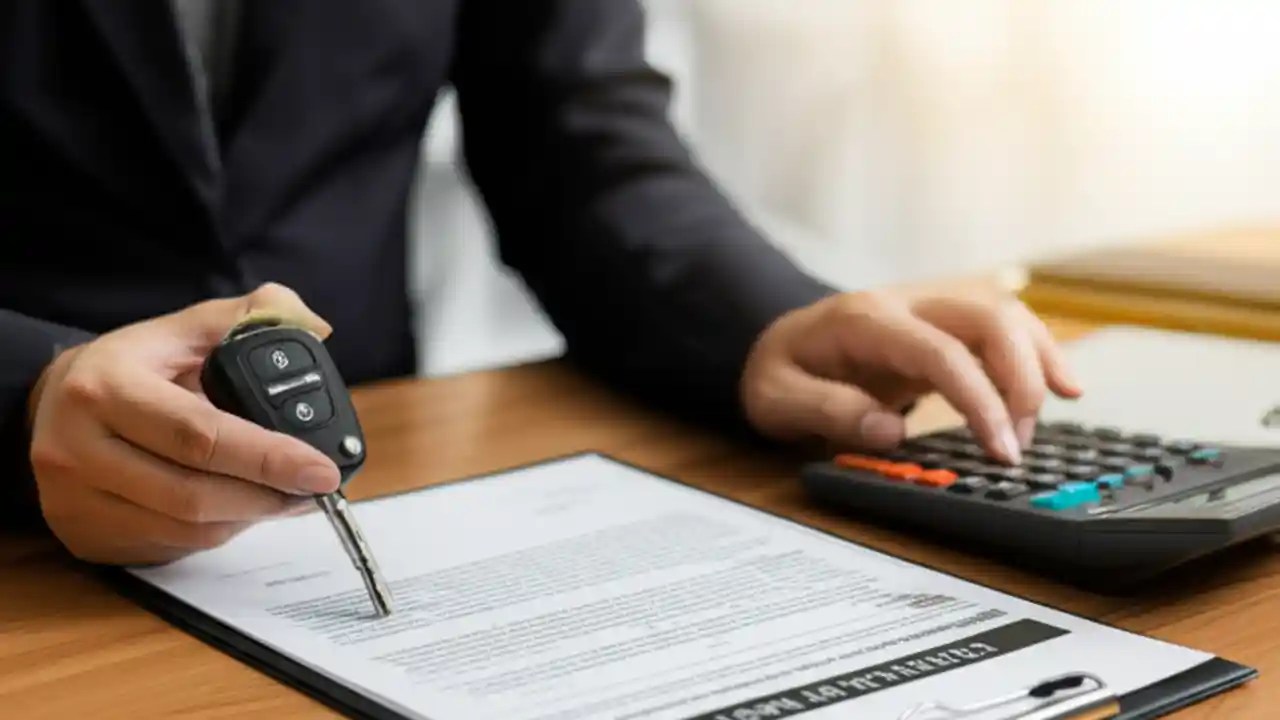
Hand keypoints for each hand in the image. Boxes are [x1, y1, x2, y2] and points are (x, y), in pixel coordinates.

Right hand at [27, 283, 340, 564]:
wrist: (50, 403)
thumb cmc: (132, 366)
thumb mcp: (186, 328)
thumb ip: (253, 317)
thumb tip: (315, 326)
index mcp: (105, 389)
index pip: (199, 435)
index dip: (268, 457)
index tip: (321, 469)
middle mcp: (78, 449)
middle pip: (193, 494)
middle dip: (268, 496)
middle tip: (315, 490)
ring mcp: (74, 501)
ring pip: (186, 530)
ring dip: (249, 518)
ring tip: (288, 498)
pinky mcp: (85, 536)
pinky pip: (170, 547)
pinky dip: (218, 533)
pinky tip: (242, 509)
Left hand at [740, 289, 1081, 464]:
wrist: (777, 342)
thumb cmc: (778, 371)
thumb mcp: (776, 398)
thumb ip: (826, 411)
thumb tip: (890, 432)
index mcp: (864, 320)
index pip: (940, 351)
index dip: (979, 399)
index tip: (1001, 449)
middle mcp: (905, 303)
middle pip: (988, 318)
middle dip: (1020, 380)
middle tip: (1018, 446)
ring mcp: (930, 307)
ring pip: (1005, 314)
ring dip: (1037, 365)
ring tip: (1039, 426)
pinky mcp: (946, 324)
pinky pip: (1004, 327)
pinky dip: (1038, 353)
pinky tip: (1064, 387)